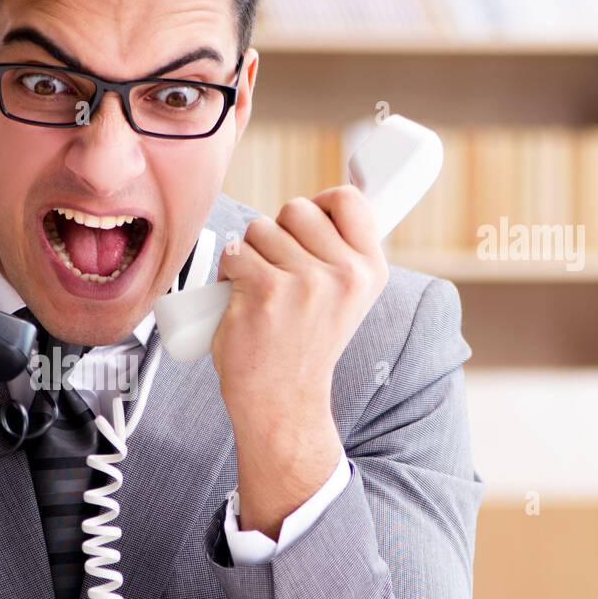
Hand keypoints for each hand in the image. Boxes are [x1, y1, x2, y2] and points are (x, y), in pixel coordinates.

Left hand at [210, 185, 388, 535]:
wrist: (281, 399)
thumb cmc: (302, 345)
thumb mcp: (343, 298)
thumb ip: (339, 253)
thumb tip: (322, 204)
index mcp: (370, 270)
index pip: (349, 199)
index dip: (319, 203)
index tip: (302, 227)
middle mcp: (346, 273)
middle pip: (297, 208)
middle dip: (276, 233)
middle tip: (275, 272)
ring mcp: (307, 281)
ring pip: (260, 228)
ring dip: (249, 253)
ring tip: (258, 291)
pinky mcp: (267, 289)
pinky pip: (235, 251)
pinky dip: (228, 272)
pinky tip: (240, 299)